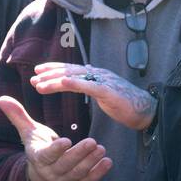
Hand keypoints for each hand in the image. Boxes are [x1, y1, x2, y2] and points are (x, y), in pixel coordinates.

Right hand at [0, 94, 112, 180]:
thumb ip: (19, 116)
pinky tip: (107, 162)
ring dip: (91, 162)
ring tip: (101, 148)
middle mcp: (51, 172)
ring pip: (78, 174)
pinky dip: (99, 173)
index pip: (47, 155)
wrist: (43, 176)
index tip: (66, 140)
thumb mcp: (29, 132)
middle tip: (93, 142)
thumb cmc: (39, 148)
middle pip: (66, 165)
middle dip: (79, 154)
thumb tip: (1, 98)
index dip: (56, 149)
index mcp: (39, 157)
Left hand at [31, 62, 155, 131]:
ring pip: (75, 77)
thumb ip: (92, 86)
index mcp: (97, 75)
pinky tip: (62, 83)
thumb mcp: (105, 93)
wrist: (147, 111)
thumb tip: (80, 80)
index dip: (55, 69)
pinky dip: (75, 83)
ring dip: (56, 79)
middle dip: (50, 73)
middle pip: (70, 71)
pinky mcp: (109, 91)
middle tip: (33, 77)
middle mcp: (99, 74)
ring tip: (39, 84)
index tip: (38, 72)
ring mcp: (104, 81)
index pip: (72, 70)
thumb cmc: (127, 104)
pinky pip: (89, 86)